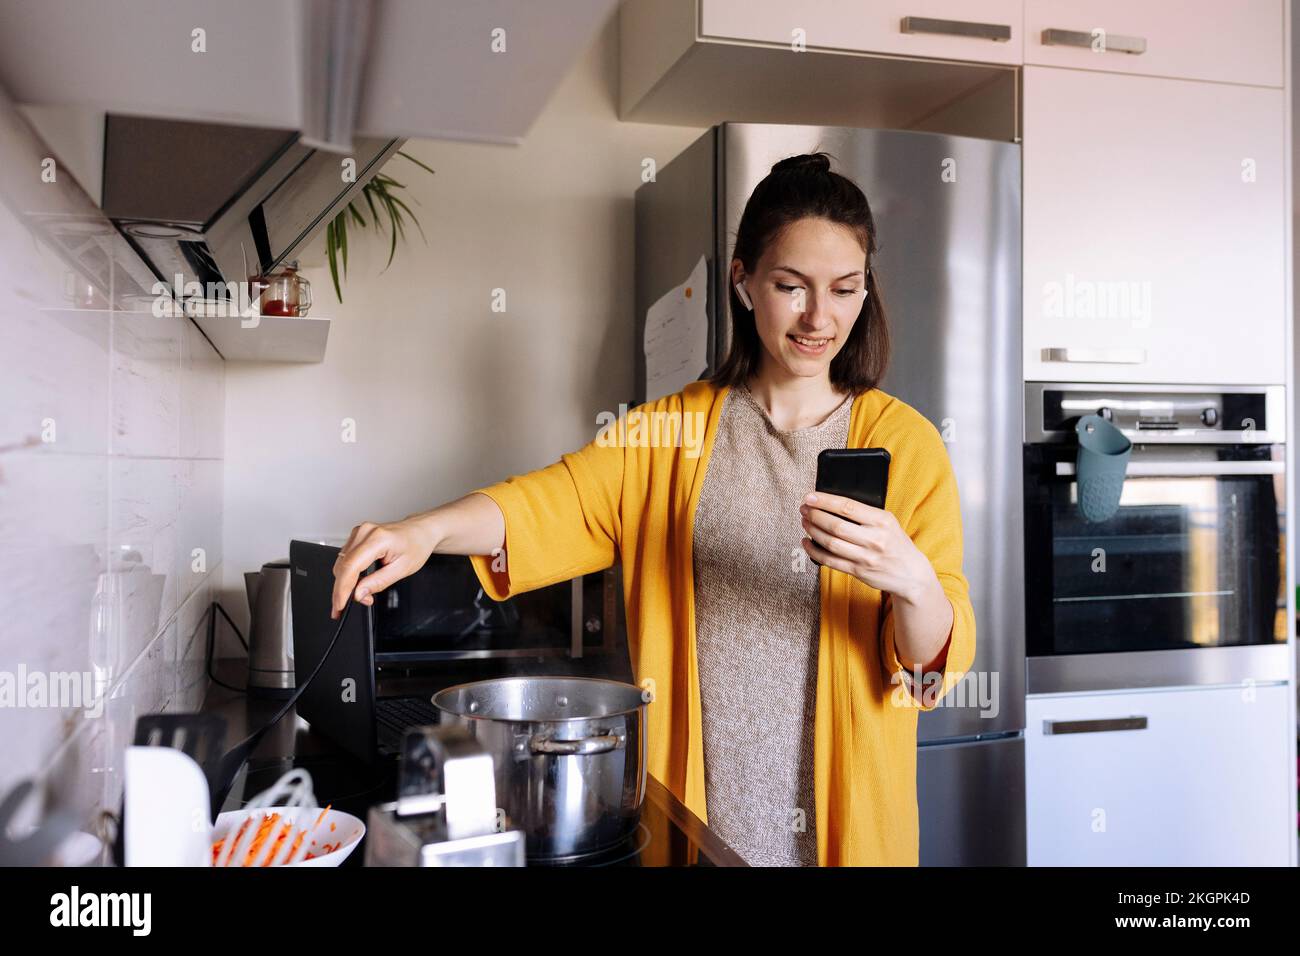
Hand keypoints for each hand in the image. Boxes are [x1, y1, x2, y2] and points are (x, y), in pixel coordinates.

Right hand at [331, 517, 438, 618]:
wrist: (420, 531)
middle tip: (356, 603)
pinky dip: (349, 574)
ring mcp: (359, 532)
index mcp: (377, 539)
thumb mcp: (402, 569)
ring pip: (341, 564)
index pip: (351, 567)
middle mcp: (365, 532)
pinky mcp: (357, 537)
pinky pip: (345, 559)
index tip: (339, 605)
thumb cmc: (416, 545)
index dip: (342, 589)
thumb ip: (378, 583)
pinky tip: (358, 582)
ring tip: (363, 593)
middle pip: (342, 567)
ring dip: (346, 583)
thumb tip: (358, 594)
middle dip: (344, 590)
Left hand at [798, 491, 936, 603]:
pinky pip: (830, 561)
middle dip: (815, 515)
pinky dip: (814, 551)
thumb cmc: (896, 544)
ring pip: (830, 542)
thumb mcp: (888, 523)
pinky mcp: (858, 571)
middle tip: (804, 509)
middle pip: (835, 525)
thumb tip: (832, 504)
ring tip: (805, 521)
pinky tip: (807, 542)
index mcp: (882, 521)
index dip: (825, 501)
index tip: (809, 497)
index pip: (848, 507)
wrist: (911, 574)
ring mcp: (865, 557)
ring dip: (812, 530)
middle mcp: (874, 539)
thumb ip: (866, 514)